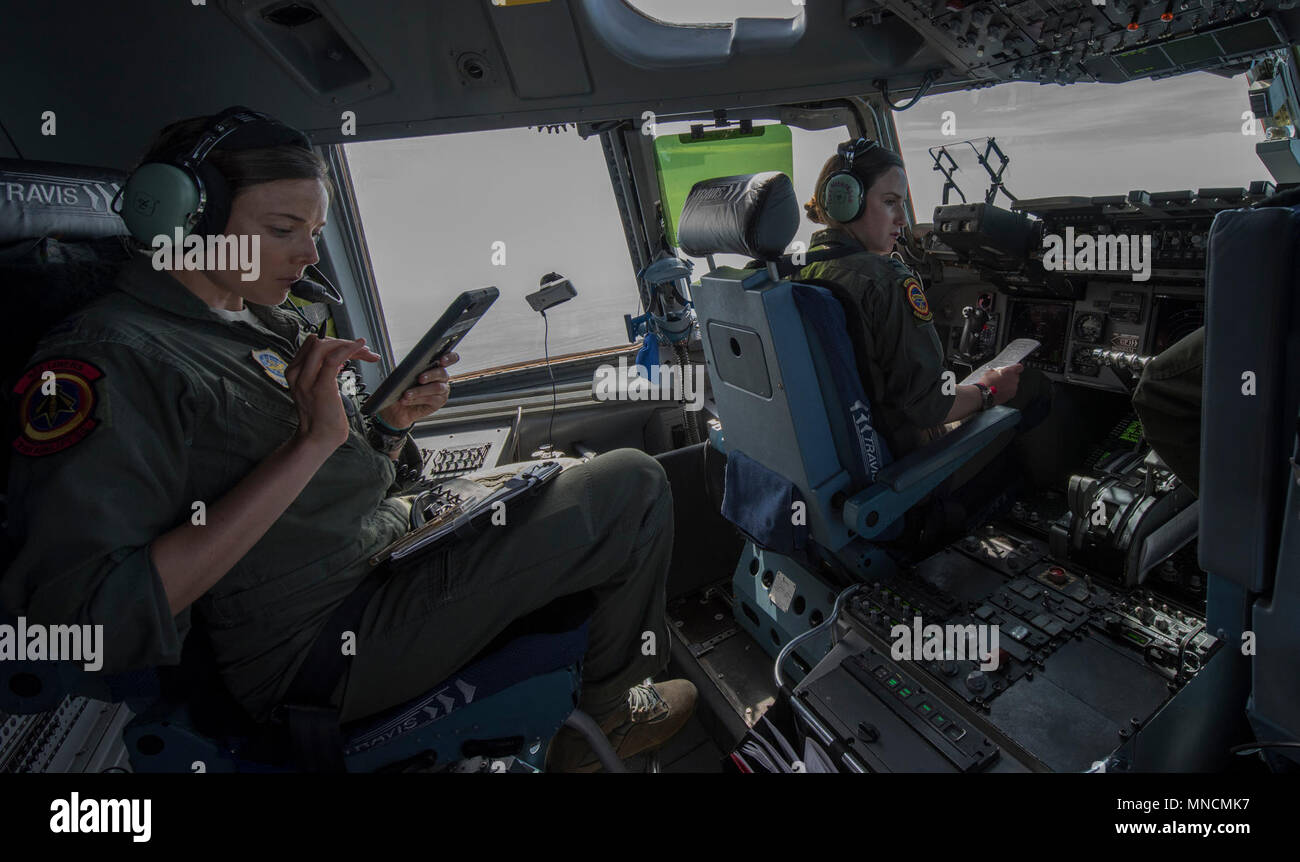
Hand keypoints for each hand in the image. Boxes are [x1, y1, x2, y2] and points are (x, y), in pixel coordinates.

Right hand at [284, 335, 379, 451]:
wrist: (318, 437)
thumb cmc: (322, 414)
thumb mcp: (317, 388)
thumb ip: (322, 372)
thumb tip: (338, 358)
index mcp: (294, 370)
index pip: (312, 343)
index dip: (333, 341)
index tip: (351, 348)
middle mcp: (296, 372)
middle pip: (318, 342)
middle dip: (343, 342)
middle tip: (363, 349)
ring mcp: (307, 379)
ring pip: (325, 347)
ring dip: (348, 346)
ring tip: (366, 352)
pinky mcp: (321, 386)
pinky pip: (334, 359)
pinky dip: (349, 348)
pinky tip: (361, 345)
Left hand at [377, 351, 458, 429]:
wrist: (397, 407)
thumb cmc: (401, 387)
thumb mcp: (402, 375)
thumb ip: (408, 368)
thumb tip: (407, 366)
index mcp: (435, 365)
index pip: (450, 358)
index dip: (449, 358)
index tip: (441, 360)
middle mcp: (441, 377)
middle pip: (442, 373)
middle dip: (431, 375)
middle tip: (420, 378)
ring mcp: (442, 390)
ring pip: (436, 388)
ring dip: (420, 390)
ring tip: (407, 394)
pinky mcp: (439, 402)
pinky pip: (431, 399)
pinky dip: (417, 399)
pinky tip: (407, 400)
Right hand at [979, 363, 1022, 405]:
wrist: (984, 394)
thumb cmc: (986, 383)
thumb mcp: (990, 372)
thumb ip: (998, 371)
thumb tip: (999, 371)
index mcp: (1010, 371)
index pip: (1019, 367)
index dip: (1016, 368)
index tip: (1013, 370)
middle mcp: (1014, 379)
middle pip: (1015, 376)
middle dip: (1009, 377)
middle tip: (1001, 379)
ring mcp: (1014, 388)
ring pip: (1013, 384)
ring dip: (1008, 384)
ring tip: (999, 386)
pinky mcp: (1011, 395)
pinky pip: (1011, 391)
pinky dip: (1007, 391)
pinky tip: (999, 391)